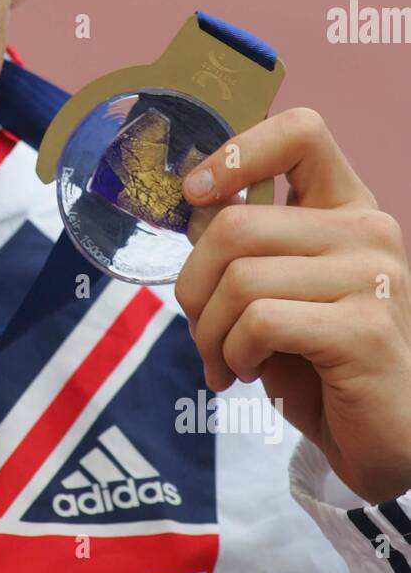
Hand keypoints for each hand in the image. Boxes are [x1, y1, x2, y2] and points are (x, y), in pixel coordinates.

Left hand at [176, 107, 410, 502]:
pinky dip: (234, 352)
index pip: (302, 133)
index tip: (195, 195)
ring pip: (240, 278)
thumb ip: (240, 245)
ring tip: (223, 360)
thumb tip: (193, 209)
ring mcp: (373, 277)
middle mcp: (369, 230)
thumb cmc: (318, 362)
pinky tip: (247, 373)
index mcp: (347, 207)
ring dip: (210, 330)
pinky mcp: (364, 329)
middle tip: (199, 327)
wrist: (379, 439)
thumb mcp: (271, 291)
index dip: (236, 153)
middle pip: (237, 224)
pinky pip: (260, 321)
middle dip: (193, 284)